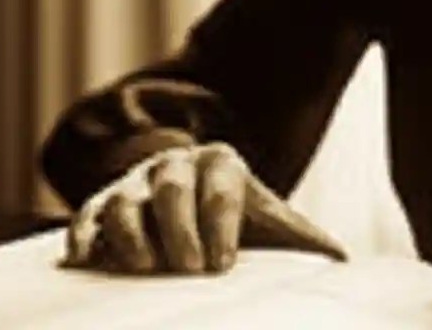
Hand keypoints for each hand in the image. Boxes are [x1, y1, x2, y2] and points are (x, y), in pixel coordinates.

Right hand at [62, 141, 344, 274]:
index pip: (223, 187)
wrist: (194, 202)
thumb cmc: (241, 221)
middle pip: (172, 186)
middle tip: (188, 268)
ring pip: (124, 199)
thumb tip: (349, 265)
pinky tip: (82, 261)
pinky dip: (81, 237)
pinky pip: (85, 216)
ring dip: (129, 233)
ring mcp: (134, 184)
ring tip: (143, 268)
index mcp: (223, 164)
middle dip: (178, 225)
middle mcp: (174, 166)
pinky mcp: (100, 207)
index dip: (221, 223)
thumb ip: (305, 241)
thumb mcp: (273, 225)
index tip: (222, 265)